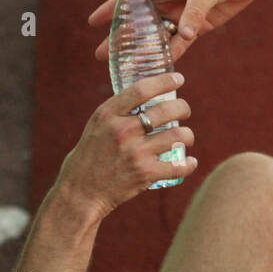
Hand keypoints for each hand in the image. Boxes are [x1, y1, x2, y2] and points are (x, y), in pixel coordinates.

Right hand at [57, 73, 197, 216]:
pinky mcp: (145, 174)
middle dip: (183, 107)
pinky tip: (190, 162)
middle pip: (166, 110)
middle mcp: (123, 130)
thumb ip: (118, 112)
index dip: (165, 81)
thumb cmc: (90, 156)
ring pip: (178, 135)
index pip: (142, 89)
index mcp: (108, 114)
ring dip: (188, 135)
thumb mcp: (97, 126)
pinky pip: (178, 166)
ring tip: (187, 136)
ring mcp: (136, 153)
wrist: (81, 191)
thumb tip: (143, 97)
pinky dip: (189, 164)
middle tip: (185, 111)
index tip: (178, 79)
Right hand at [89, 0, 267, 61]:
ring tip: (127, 67)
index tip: (93, 23)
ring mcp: (181, 14)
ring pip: (157, 35)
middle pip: (139, 22)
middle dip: (121, 38)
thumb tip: (183, 36)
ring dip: (144, 51)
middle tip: (102, 55)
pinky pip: (179, 43)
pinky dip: (170, 56)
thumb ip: (193, 12)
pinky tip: (159, 70)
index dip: (111, 9)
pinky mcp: (197, 25)